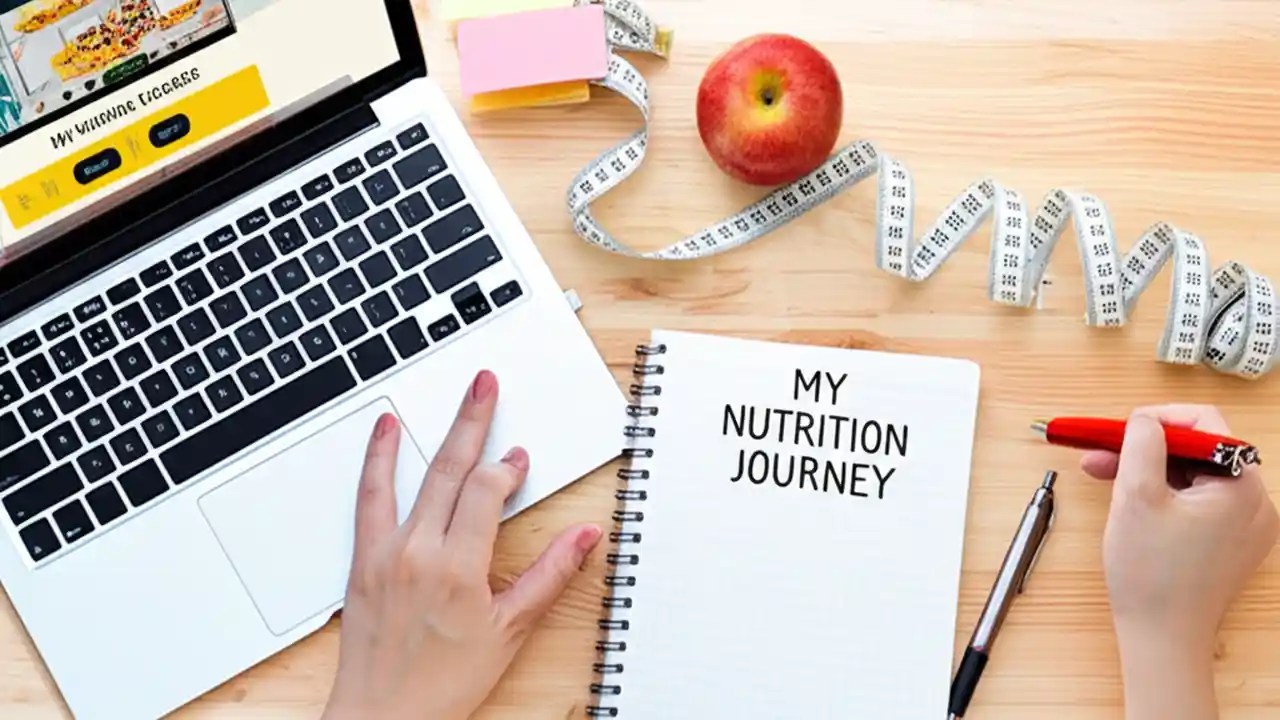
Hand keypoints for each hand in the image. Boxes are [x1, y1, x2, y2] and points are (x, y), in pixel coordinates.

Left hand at [322, 370, 603, 719]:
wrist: (382, 717)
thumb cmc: (443, 684)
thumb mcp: (510, 632)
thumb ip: (550, 577)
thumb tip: (585, 536)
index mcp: (460, 567)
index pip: (488, 492)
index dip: (508, 469)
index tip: (520, 460)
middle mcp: (419, 550)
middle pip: (452, 470)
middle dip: (474, 422)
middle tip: (485, 383)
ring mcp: (385, 551)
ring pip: (413, 475)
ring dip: (433, 431)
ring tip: (447, 396)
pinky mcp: (361, 559)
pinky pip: (369, 497)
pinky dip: (378, 461)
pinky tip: (385, 434)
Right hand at [1080, 404, 1277, 719]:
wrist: (1162, 636)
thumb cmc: (1150, 574)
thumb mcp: (1136, 496)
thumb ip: (1141, 444)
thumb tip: (1144, 420)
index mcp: (1240, 486)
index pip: (1203, 423)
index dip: (1156, 419)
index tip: (1120, 429)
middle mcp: (1255, 503)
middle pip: (1196, 449)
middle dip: (1144, 447)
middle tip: (1101, 453)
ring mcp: (1246, 526)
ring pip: (1193, 475)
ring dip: (1149, 470)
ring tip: (1106, 477)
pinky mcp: (1231, 543)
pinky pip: (1198, 502)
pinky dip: (1165, 494)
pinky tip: (1131, 502)